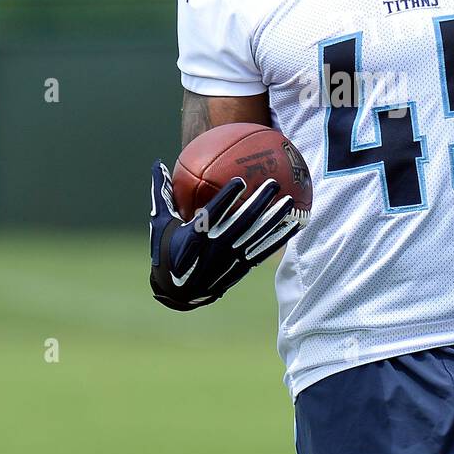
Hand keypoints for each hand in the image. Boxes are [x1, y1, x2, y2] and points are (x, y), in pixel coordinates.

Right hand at [149, 160, 303, 310]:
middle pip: (241, 224)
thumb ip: (162, 192)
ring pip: (256, 237)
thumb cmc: (167, 249)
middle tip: (273, 183)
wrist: (178, 291)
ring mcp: (230, 259)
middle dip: (259, 203)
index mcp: (193, 237)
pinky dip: (280, 237)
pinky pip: (264, 250)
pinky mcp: (241, 267)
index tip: (240, 181)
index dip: (227, 199)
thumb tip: (157, 162)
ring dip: (274, 219)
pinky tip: (295, 223)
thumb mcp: (160, 222)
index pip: (213, 215)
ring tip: (290, 201)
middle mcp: (214, 249)